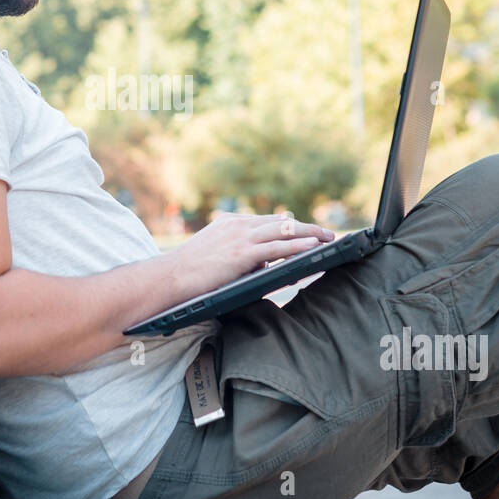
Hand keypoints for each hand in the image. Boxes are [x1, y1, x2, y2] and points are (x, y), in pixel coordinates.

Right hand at [164, 213, 335, 300]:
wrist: (170, 277)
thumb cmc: (191, 272)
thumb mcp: (218, 255)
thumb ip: (241, 255)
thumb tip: (265, 264)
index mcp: (232, 223)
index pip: (269, 221)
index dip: (291, 227)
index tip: (308, 231)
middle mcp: (239, 225)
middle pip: (282, 222)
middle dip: (308, 228)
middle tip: (328, 234)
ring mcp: (241, 237)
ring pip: (284, 230)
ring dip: (309, 234)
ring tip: (328, 239)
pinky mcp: (242, 253)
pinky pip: (277, 247)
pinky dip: (297, 245)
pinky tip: (312, 247)